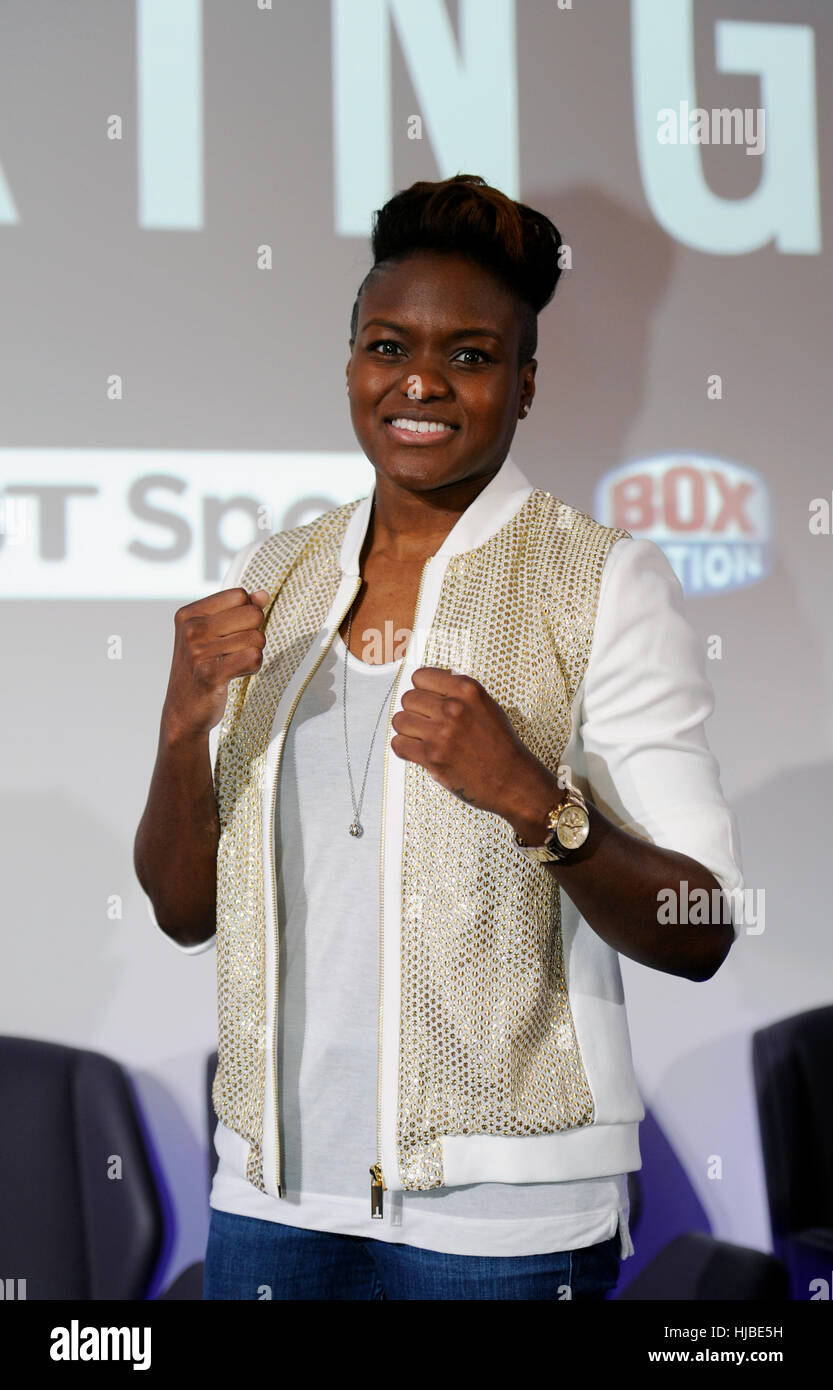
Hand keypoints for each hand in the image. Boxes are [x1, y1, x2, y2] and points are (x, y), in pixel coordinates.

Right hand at [161, 586, 269, 742]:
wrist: (183, 711)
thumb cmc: (201, 669)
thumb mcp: (213, 634)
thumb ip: (239, 611)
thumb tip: (263, 595)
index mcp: (189, 614)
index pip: (239, 595)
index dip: (245, 613)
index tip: (230, 633)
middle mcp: (190, 629)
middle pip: (252, 613)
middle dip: (253, 633)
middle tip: (234, 651)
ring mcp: (198, 652)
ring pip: (257, 638)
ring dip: (253, 653)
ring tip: (232, 665)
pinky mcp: (210, 674)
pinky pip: (254, 658)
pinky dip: (253, 667)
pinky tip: (236, 674)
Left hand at [390, 666, 555, 828]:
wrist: (511, 778)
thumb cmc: (501, 745)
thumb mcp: (487, 705)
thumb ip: (460, 692)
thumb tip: (433, 684)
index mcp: (467, 690)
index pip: (421, 676)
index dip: (422, 689)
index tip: (426, 697)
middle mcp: (453, 709)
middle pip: (408, 698)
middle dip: (414, 710)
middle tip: (426, 721)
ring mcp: (441, 733)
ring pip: (399, 720)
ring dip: (407, 729)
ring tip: (422, 736)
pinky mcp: (432, 757)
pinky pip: (398, 744)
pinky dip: (405, 748)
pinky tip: (418, 750)